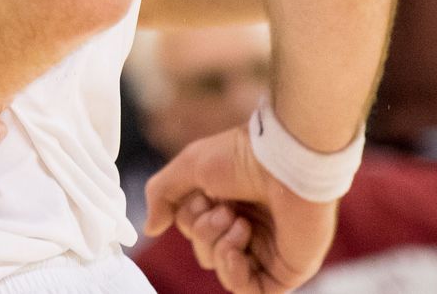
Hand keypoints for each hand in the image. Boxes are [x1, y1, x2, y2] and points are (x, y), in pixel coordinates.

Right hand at [146, 124, 336, 293]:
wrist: (285, 161)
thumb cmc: (242, 156)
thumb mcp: (189, 166)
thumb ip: (162, 194)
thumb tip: (151, 228)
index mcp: (228, 202)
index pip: (194, 231)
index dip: (190, 219)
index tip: (203, 196)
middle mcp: (247, 226)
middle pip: (205, 253)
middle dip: (205, 233)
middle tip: (224, 209)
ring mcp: (267, 249)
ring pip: (224, 272)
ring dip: (219, 248)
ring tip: (238, 222)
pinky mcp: (285, 269)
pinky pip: (249, 290)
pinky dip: (233, 273)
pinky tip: (236, 250)